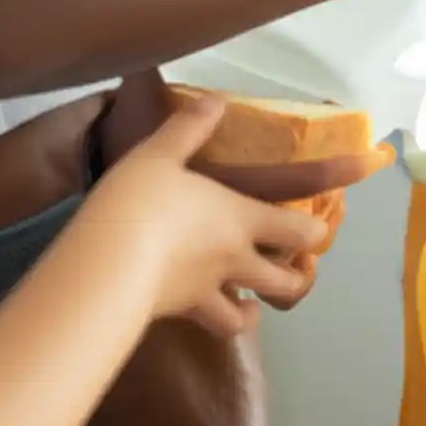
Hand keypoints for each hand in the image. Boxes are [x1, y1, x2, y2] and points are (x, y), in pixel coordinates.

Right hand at [81, 96, 339, 336]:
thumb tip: (218, 99)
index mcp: (240, 218)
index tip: (321, 226)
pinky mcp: (179, 315)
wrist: (104, 265)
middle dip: (297, 278)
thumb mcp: (160, 154)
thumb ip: (189, 127)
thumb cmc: (138, 203)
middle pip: (286, 283)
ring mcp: (208, 293)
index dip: (317, 231)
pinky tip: (207, 312)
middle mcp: (234, 260)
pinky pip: (209, 326)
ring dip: (256, 310)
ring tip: (252, 301)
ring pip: (248, 315)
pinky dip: (217, 323)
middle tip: (292, 266)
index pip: (299, 230)